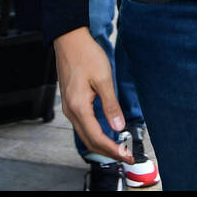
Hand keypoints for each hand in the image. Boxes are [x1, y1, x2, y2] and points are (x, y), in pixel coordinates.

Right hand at [55, 28, 132, 162]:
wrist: (69, 40)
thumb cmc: (86, 55)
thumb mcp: (103, 79)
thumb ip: (111, 105)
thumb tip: (118, 127)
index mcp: (79, 107)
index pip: (97, 137)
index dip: (113, 149)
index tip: (127, 155)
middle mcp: (71, 111)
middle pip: (89, 140)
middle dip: (108, 152)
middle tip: (126, 156)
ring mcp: (69, 107)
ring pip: (85, 134)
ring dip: (102, 144)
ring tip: (119, 148)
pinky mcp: (71, 102)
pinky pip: (83, 125)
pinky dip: (95, 134)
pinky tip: (106, 133)